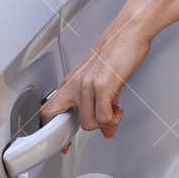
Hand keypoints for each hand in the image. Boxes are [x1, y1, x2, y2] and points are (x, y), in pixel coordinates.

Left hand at [38, 26, 151, 141]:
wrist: (128, 32)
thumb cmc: (116, 52)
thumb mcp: (103, 81)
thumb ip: (100, 106)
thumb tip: (106, 130)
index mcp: (71, 82)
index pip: (49, 110)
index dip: (52, 131)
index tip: (64, 145)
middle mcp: (74, 84)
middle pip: (57, 118)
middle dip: (74, 132)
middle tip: (98, 128)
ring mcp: (86, 85)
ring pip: (88, 124)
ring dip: (105, 123)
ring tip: (116, 110)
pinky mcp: (101, 85)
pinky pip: (104, 118)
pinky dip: (114, 119)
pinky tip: (119, 107)